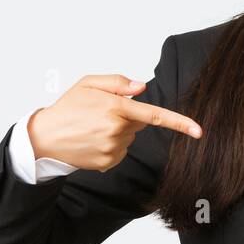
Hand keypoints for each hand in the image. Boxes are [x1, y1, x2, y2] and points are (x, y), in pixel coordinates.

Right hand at [27, 73, 202, 171]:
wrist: (44, 138)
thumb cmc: (67, 107)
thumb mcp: (88, 83)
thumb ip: (117, 81)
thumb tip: (141, 88)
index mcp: (115, 108)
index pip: (155, 115)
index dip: (180, 123)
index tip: (199, 131)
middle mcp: (116, 130)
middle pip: (140, 123)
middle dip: (127, 116)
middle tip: (101, 113)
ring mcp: (112, 149)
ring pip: (130, 137)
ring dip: (118, 131)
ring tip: (92, 128)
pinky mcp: (108, 162)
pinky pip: (120, 151)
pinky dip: (111, 145)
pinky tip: (92, 141)